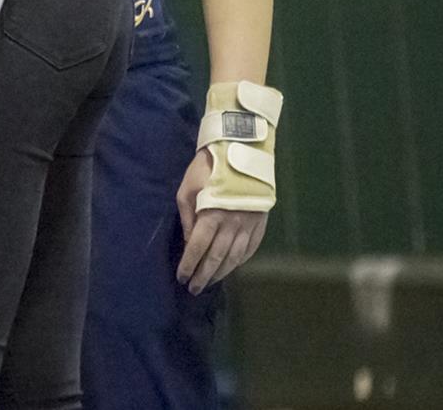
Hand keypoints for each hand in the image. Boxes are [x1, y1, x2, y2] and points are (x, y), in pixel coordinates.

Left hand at [176, 147, 268, 293]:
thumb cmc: (206, 169)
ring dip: (222, 272)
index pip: (197, 248)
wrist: (239, 152)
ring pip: (235, 257)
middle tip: (194, 289)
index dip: (189, 265)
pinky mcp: (261, 223)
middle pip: (216, 258)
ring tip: (210, 281)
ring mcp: (249, 225)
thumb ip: (187, 219)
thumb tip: (189, 244)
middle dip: (204, 275)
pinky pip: (250, 249)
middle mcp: (232, 225)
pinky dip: (240, 261)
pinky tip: (232, 267)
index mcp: (211, 216)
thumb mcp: (187, 190)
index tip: (182, 277)